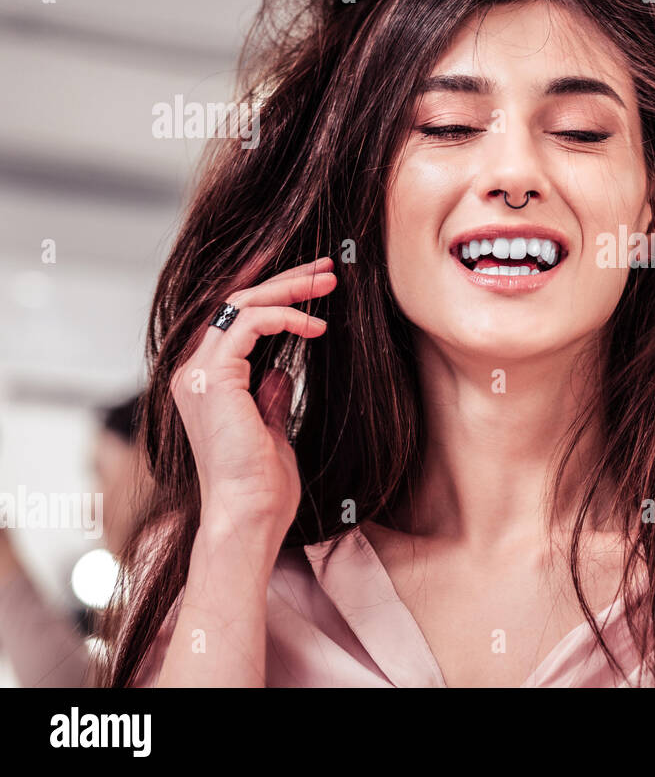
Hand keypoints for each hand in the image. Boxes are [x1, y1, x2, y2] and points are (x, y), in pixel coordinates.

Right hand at [169, 256, 335, 542]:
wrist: (250, 517)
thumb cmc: (263, 487)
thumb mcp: (270, 430)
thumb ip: (268, 397)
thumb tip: (279, 371)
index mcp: (205, 384)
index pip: (232, 319)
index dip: (269, 291)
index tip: (310, 279)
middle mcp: (193, 373)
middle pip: (236, 302)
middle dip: (285, 279)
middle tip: (326, 269)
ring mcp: (198, 374)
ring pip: (241, 304)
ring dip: (289, 288)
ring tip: (329, 284)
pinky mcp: (213, 379)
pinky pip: (249, 324)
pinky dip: (284, 316)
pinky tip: (316, 325)